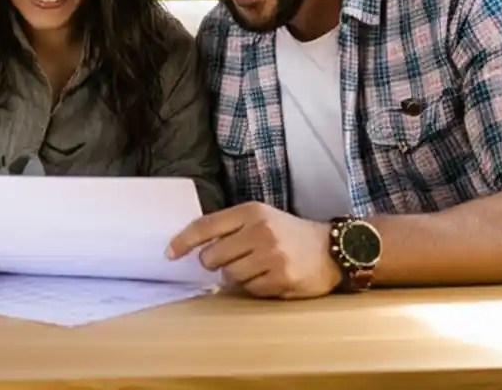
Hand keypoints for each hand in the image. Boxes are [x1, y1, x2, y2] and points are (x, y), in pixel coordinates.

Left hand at [166, 202, 339, 298]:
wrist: (332, 249)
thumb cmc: (289, 233)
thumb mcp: (260, 218)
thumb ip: (230, 227)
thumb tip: (194, 246)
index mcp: (251, 212)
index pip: (206, 226)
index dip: (183, 241)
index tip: (169, 253)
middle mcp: (260, 231)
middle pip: (213, 256)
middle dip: (216, 263)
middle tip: (232, 259)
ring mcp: (272, 256)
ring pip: (230, 276)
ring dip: (236, 276)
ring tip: (257, 267)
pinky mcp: (282, 278)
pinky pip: (250, 290)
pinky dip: (255, 287)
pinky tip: (271, 277)